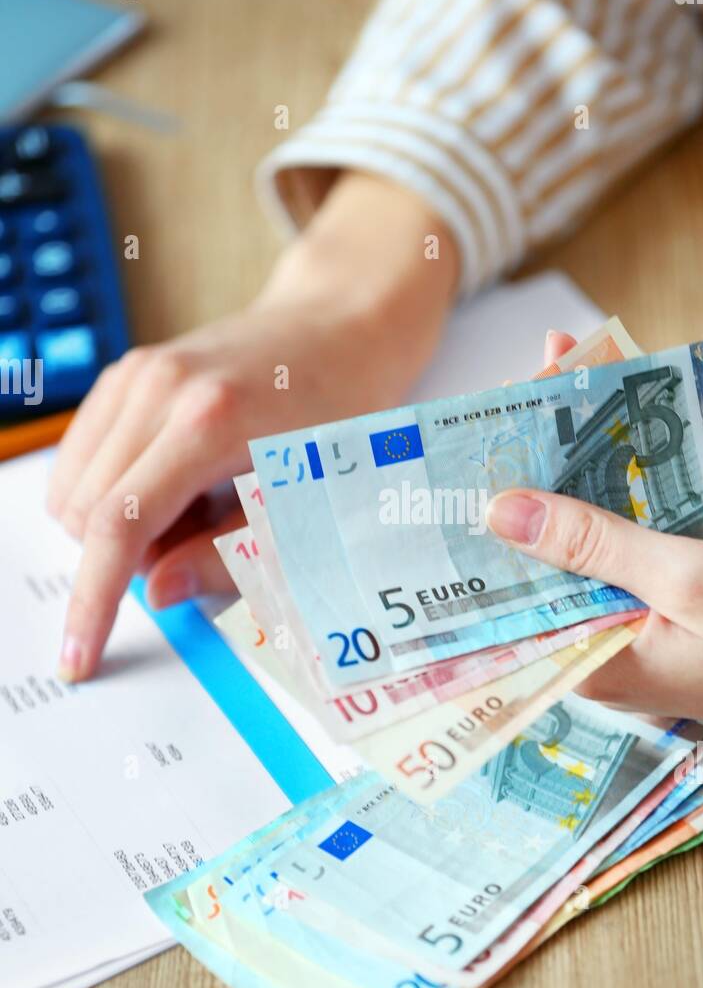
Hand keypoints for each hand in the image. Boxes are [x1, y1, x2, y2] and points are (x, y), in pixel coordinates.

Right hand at [49, 171, 458, 680]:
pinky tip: (175, 480)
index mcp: (208, 422)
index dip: (93, 601)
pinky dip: (114, 488)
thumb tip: (156, 594)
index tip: (79, 657)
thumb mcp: (305, 502)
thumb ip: (229, 554)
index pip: (118, 526)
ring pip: (77, 488)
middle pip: (89, 511)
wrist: (340, 330)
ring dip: (120, 521)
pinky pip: (85, 456)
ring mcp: (136, 374)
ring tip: (198, 504)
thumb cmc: (338, 417)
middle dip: (130, 554)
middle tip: (205, 537)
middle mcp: (158, 388)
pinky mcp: (127, 371)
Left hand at [483, 331, 702, 741]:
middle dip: (526, 469)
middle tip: (517, 388)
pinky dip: (620, 483)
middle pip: (536, 552)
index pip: (501, 592)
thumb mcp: (688, 579)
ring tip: (557, 381)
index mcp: (588, 662)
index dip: (475, 523)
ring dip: (573, 463)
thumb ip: (593, 545)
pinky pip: (625, 537)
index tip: (457, 453)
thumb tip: (502, 510)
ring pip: (581, 535)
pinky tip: (612, 426)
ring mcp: (635, 621)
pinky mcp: (668, 599)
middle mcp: (599, 646)